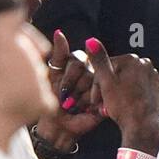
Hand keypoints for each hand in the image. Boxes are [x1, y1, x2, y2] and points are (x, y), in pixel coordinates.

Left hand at [36, 29, 104, 151]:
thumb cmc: (53, 101)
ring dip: (82, 97)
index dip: (70, 76)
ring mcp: (100, 85)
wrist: (60, 126)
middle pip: (88, 71)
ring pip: (95, 82)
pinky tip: (85, 109)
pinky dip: (91, 103)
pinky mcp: (106, 97)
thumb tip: (60, 33)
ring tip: (75, 106)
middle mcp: (91, 72)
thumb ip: (58, 56)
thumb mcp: (52, 76)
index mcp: (78, 65)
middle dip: (75, 87)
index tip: (63, 89)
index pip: (79, 60)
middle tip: (68, 99)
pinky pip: (103, 93)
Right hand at [84, 37, 158, 148]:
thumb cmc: (123, 105)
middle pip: (117, 74)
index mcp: (132, 59)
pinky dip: (130, 96)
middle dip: (107, 89)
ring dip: (116, 93)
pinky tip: (125, 106)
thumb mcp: (106, 82)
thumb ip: (99, 60)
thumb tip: (91, 41)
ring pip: (127, 82)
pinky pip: (138, 89)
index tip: (95, 98)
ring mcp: (153, 77)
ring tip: (112, 107)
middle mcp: (145, 64)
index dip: (97, 83)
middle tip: (102, 105)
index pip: (106, 67)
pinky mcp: (157, 89)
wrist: (142, 126)